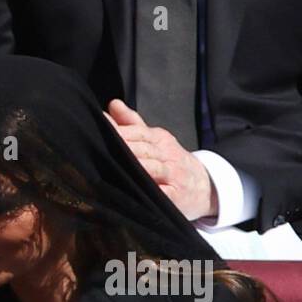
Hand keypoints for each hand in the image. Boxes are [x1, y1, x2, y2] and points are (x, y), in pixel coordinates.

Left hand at [105, 100, 216, 220]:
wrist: (206, 186)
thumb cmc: (171, 162)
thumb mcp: (155, 140)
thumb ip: (132, 123)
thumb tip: (112, 104)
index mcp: (159, 138)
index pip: (137, 132)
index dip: (117, 131)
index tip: (96, 128)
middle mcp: (166, 154)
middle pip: (141, 149)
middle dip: (121, 147)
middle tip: (97, 147)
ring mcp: (172, 175)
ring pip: (150, 168)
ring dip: (133, 166)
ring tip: (111, 165)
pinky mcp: (174, 196)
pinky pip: (159, 193)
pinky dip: (147, 192)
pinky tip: (131, 191)